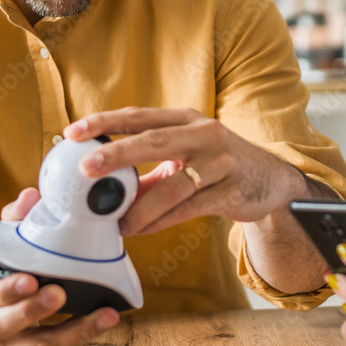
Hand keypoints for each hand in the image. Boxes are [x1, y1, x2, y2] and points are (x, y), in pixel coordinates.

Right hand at [0, 188, 119, 345]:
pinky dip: (76, 342)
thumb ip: (15, 221)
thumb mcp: (0, 248)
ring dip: (72, 332)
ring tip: (103, 316)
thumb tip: (31, 196)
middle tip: (60, 294)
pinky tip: (100, 326)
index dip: (7, 290)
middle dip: (35, 310)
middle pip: (6, 324)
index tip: (30, 279)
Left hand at [63, 107, 308, 236]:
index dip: (105, 122)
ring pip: (174, 184)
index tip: (73, 131)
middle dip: (117, 153)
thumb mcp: (187, 159)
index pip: (139, 116)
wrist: (272, 182)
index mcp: (186, 119)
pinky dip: (162, 221)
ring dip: (141, 206)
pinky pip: (189, 208)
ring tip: (117, 222)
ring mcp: (220, 161)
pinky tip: (141, 230)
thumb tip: (106, 192)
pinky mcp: (230, 190)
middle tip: (86, 168)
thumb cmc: (220, 167)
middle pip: (154, 140)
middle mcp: (204, 134)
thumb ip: (150, 174)